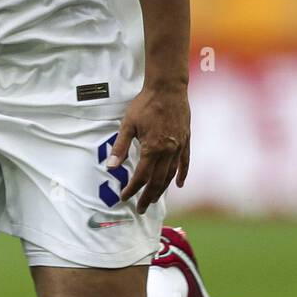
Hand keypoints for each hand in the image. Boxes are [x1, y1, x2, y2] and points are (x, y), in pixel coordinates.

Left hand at [107, 83, 189, 213]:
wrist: (168, 88)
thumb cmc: (145, 104)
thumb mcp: (128, 124)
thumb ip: (120, 147)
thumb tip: (111, 166)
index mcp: (152, 148)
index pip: (141, 176)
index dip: (132, 189)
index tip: (124, 198)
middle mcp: (168, 151)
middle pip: (157, 181)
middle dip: (147, 197)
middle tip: (140, 208)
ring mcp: (179, 147)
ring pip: (171, 175)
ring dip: (162, 190)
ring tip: (154, 200)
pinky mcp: (186, 140)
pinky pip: (185, 162)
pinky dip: (182, 175)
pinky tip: (178, 185)